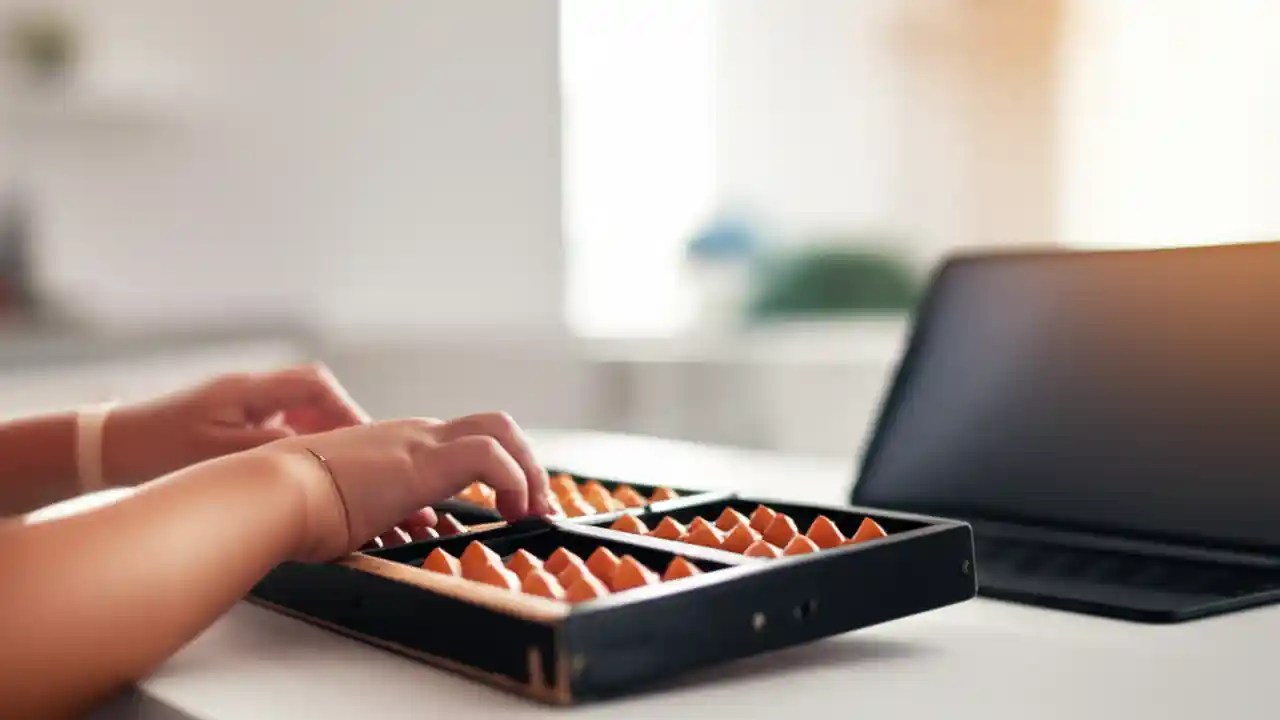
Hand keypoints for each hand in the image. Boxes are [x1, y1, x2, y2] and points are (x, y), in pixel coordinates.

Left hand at [103, 364, 368, 486]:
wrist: (106, 448)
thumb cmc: (154, 451)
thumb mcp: (219, 456)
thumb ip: (273, 450)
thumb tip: (320, 455)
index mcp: (246, 390)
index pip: (315, 387)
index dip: (347, 412)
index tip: (366, 442)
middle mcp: (247, 389)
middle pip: (314, 393)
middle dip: (343, 422)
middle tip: (363, 456)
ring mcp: (238, 402)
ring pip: (298, 409)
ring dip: (323, 432)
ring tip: (339, 465)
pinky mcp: (230, 419)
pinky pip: (280, 422)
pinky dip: (300, 440)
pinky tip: (302, 468)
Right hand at [267, 414, 553, 560]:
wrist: (273, 493)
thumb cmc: (295, 505)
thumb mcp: (353, 506)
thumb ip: (388, 510)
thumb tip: (421, 524)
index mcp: (399, 444)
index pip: (464, 440)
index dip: (499, 470)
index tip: (512, 507)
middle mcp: (415, 434)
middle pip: (494, 424)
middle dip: (526, 463)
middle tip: (535, 505)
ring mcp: (420, 443)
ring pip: (501, 430)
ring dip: (529, 471)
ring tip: (532, 511)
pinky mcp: (423, 462)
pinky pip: (490, 457)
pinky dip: (513, 482)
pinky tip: (511, 512)